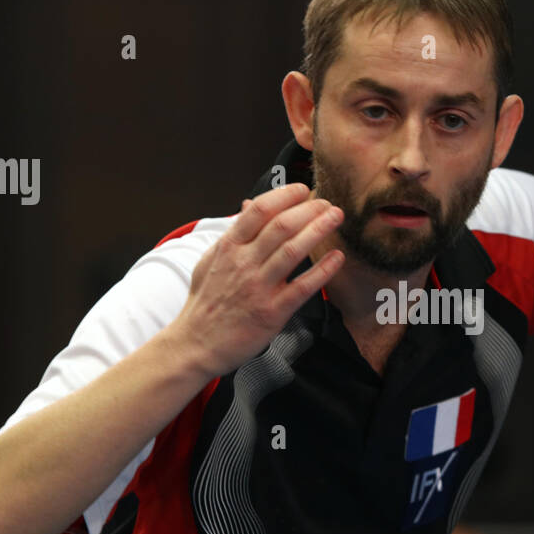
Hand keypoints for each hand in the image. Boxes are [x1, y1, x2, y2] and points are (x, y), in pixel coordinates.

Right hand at [167, 183, 344, 376]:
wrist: (196, 344)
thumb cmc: (205, 304)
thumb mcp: (210, 261)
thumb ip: (232, 234)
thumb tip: (248, 206)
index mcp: (228, 248)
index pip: (258, 211)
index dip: (284, 195)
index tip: (302, 190)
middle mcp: (243, 264)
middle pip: (281, 226)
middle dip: (309, 209)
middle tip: (326, 203)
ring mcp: (258, 288)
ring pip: (293, 250)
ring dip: (318, 229)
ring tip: (336, 217)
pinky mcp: (272, 312)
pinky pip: (302, 287)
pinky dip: (322, 270)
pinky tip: (337, 258)